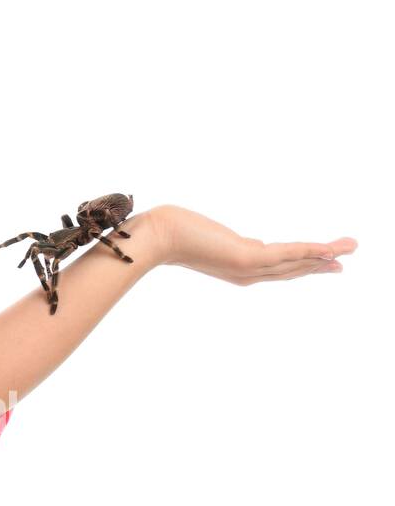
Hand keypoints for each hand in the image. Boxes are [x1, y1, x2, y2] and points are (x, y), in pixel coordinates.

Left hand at [151, 204, 356, 285]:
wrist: (153, 238)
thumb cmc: (166, 232)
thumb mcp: (201, 233)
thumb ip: (219, 238)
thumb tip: (226, 236)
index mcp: (234, 267)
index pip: (275, 268)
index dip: (300, 264)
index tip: (320, 261)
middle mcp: (244, 273)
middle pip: (290, 269)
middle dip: (318, 264)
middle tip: (343, 262)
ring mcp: (247, 268)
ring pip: (295, 262)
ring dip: (325, 255)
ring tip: (351, 248)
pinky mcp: (247, 257)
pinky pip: (287, 254)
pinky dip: (311, 251)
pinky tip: (329, 249)